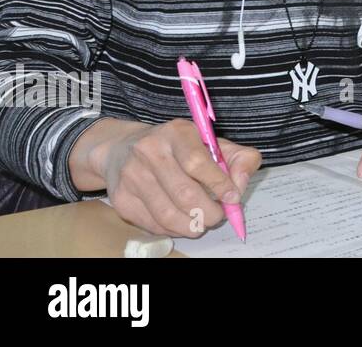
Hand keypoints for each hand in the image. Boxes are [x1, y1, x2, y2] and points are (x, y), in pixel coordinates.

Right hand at [97, 118, 260, 238]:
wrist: (123, 149)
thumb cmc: (178, 148)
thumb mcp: (211, 142)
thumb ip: (239, 158)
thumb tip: (240, 184)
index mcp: (177, 132)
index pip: (197, 162)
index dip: (218, 184)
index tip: (232, 198)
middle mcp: (150, 151)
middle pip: (184, 193)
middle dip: (209, 212)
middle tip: (219, 216)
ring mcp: (132, 176)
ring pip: (168, 214)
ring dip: (192, 226)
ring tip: (203, 221)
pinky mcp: (121, 199)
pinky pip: (153, 224)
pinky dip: (174, 229)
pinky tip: (182, 222)